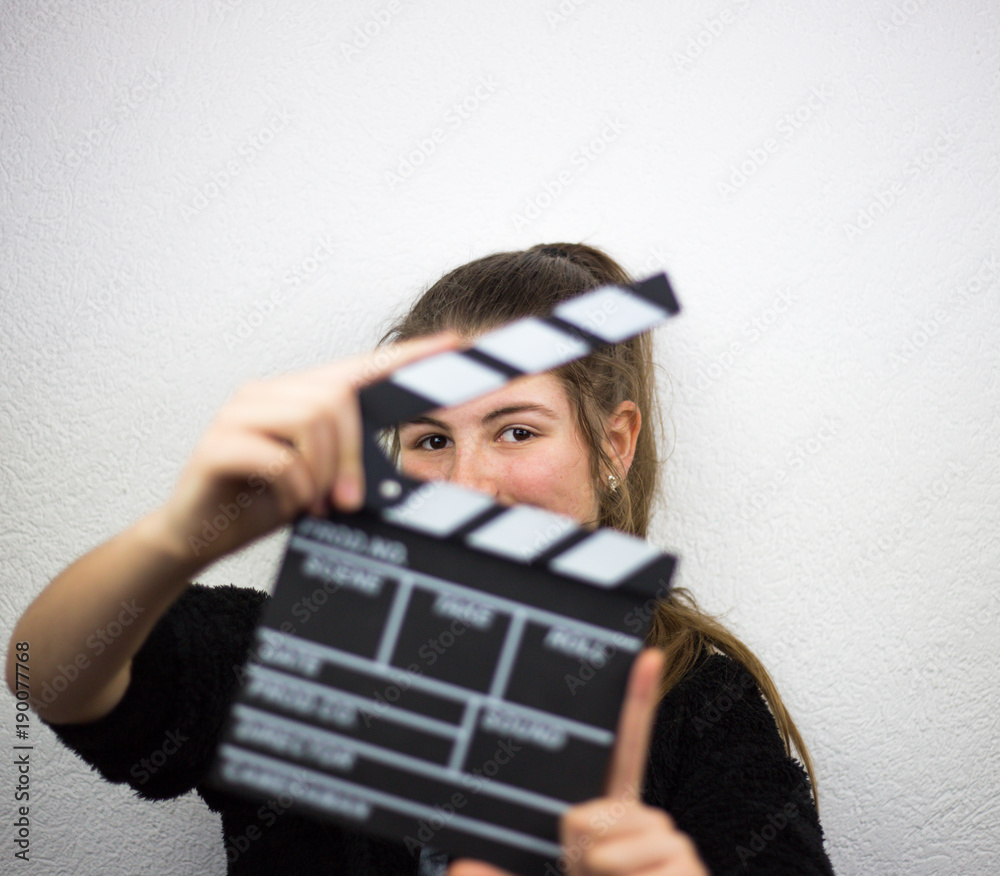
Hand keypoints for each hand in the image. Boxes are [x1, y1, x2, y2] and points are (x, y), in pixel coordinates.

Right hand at [154, 330, 464, 568]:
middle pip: (337, 397)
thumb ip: (349, 465)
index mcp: (297, 396)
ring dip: (324, 473)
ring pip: (312, 419)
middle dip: (354, 455)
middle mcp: (268, 393)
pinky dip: (295, 487)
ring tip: (314, 505)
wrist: (196, 536)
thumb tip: (397, 476)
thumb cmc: (260, 503)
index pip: (360, 367)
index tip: (454, 342)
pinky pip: (278, 456)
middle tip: (348, 500)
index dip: (408, 355)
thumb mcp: (317, 483)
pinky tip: (289, 504)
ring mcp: (239, 413)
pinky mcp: (217, 444)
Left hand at [448, 648, 709, 875]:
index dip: (637, 697)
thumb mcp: (534, 869)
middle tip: (578, 869)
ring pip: (607, 845)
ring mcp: (669, 839)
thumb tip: (464, 867)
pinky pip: (639, 868)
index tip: (647, 656)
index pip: (625, 746)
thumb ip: (496, 866)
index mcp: (610, 810)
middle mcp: (645, 816)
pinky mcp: (687, 862)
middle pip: (588, 812)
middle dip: (573, 846)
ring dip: (597, 871)